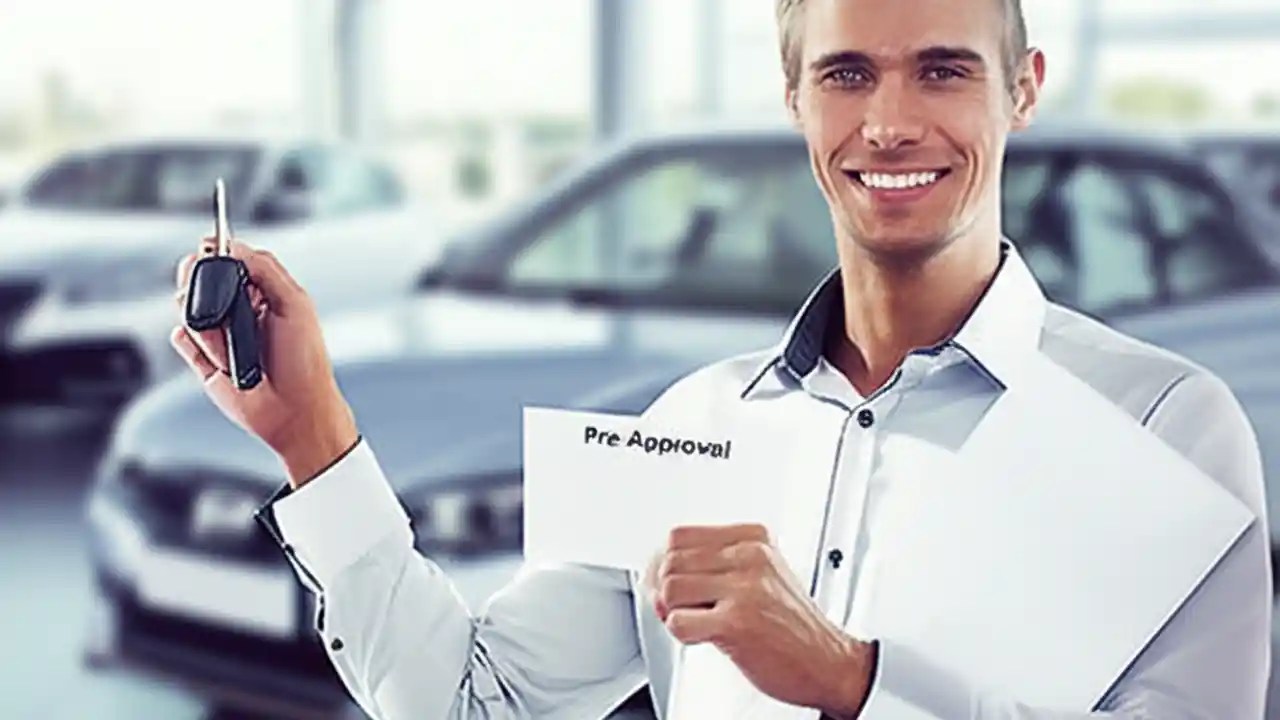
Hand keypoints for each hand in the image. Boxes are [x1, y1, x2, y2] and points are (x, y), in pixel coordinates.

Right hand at [170, 237, 356, 487]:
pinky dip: (192, 344)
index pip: (229, 262)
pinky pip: (182, 341)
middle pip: (201, 282)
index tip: (206, 249)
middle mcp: (239, 312)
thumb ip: (266, 270)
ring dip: (206, 325)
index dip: (215, 254)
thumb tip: (234, 245)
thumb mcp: (295, 305)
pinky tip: (217, 357)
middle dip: (198, 284)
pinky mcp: (205, 361)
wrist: (294, 411)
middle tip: (206, 293)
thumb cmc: (304, 361)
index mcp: (263, 294)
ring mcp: (221, 336)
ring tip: (232, 347)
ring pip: (189, 311)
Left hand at [643, 524, 875, 716]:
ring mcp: (745, 588)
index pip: (679, 536)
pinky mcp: (737, 622)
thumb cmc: (791, 624)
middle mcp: (750, 556)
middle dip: (665, 591)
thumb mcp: (762, 572)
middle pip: (670, 561)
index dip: (664, 564)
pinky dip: (682, 635)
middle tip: (680, 610)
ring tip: (698, 623)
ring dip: (673, 613)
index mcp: (753, 537)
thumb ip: (718, 561)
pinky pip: (678, 622)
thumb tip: (658, 567)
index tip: (669, 584)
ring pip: (669, 589)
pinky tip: (705, 638)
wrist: (829, 662)